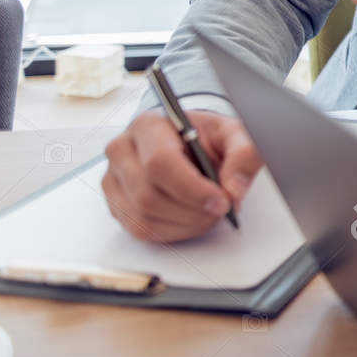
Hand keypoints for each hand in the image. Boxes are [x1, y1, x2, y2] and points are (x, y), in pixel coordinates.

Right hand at [103, 110, 260, 241]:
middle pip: (148, 195)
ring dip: (186, 223)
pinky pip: (141, 229)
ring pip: (144, 217)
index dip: (192, 188)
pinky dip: (174, 231)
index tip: (222, 201)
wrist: (192, 145)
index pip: (159, 162)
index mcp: (148, 125)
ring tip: (210, 213)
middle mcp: (122, 150)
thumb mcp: (234, 134)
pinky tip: (193, 219)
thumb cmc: (208, 138)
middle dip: (192, 210)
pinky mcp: (116, 204)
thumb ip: (243, 154)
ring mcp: (114, 179)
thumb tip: (234, 188)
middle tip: (222, 209)